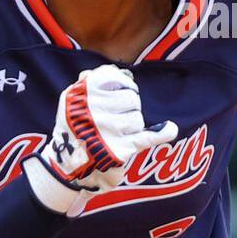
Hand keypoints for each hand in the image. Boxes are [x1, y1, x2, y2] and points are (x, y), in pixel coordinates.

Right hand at [24, 64, 177, 216]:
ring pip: (137, 118)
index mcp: (83, 93)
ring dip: (131, 125)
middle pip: (131, 98)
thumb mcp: (71, 100)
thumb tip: (111, 71)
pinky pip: (147, 137)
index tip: (121, 90)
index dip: (123, 84)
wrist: (67, 166)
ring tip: (116, 133)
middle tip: (116, 117)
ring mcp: (108, 130)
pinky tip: (170, 129)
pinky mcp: (119, 150)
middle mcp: (95, 109)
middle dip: (128, 106)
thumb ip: (88, 81)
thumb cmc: (73, 128)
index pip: (117, 78)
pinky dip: (161, 133)